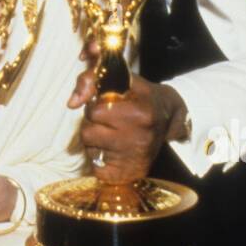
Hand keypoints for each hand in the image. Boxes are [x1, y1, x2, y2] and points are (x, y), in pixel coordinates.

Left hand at [66, 33, 188, 181]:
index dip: (94, 104)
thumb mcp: (125, 77)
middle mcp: (139, 137)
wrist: (170, 122)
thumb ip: (95, 71)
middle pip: (88, 129)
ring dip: (94, 139)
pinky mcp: (126, 175)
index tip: (99, 102)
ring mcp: (133, 158)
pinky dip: (99, 159)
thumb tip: (74, 93)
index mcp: (140, 112)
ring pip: (89, 147)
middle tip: (110, 118)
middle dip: (93, 121)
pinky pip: (94, 167)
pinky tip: (113, 150)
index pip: (94, 110)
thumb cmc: (143, 97)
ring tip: (112, 133)